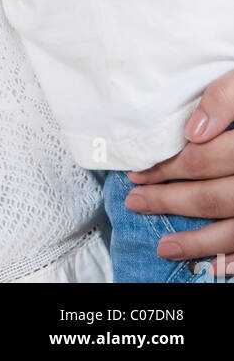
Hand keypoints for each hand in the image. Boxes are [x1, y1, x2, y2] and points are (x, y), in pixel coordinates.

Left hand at [125, 69, 233, 277]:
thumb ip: (225, 98)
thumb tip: (194, 131)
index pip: (202, 158)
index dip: (167, 165)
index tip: (138, 168)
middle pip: (213, 195)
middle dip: (169, 199)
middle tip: (136, 198)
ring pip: (233, 227)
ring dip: (196, 240)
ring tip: (164, 246)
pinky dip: (233, 255)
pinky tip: (215, 262)